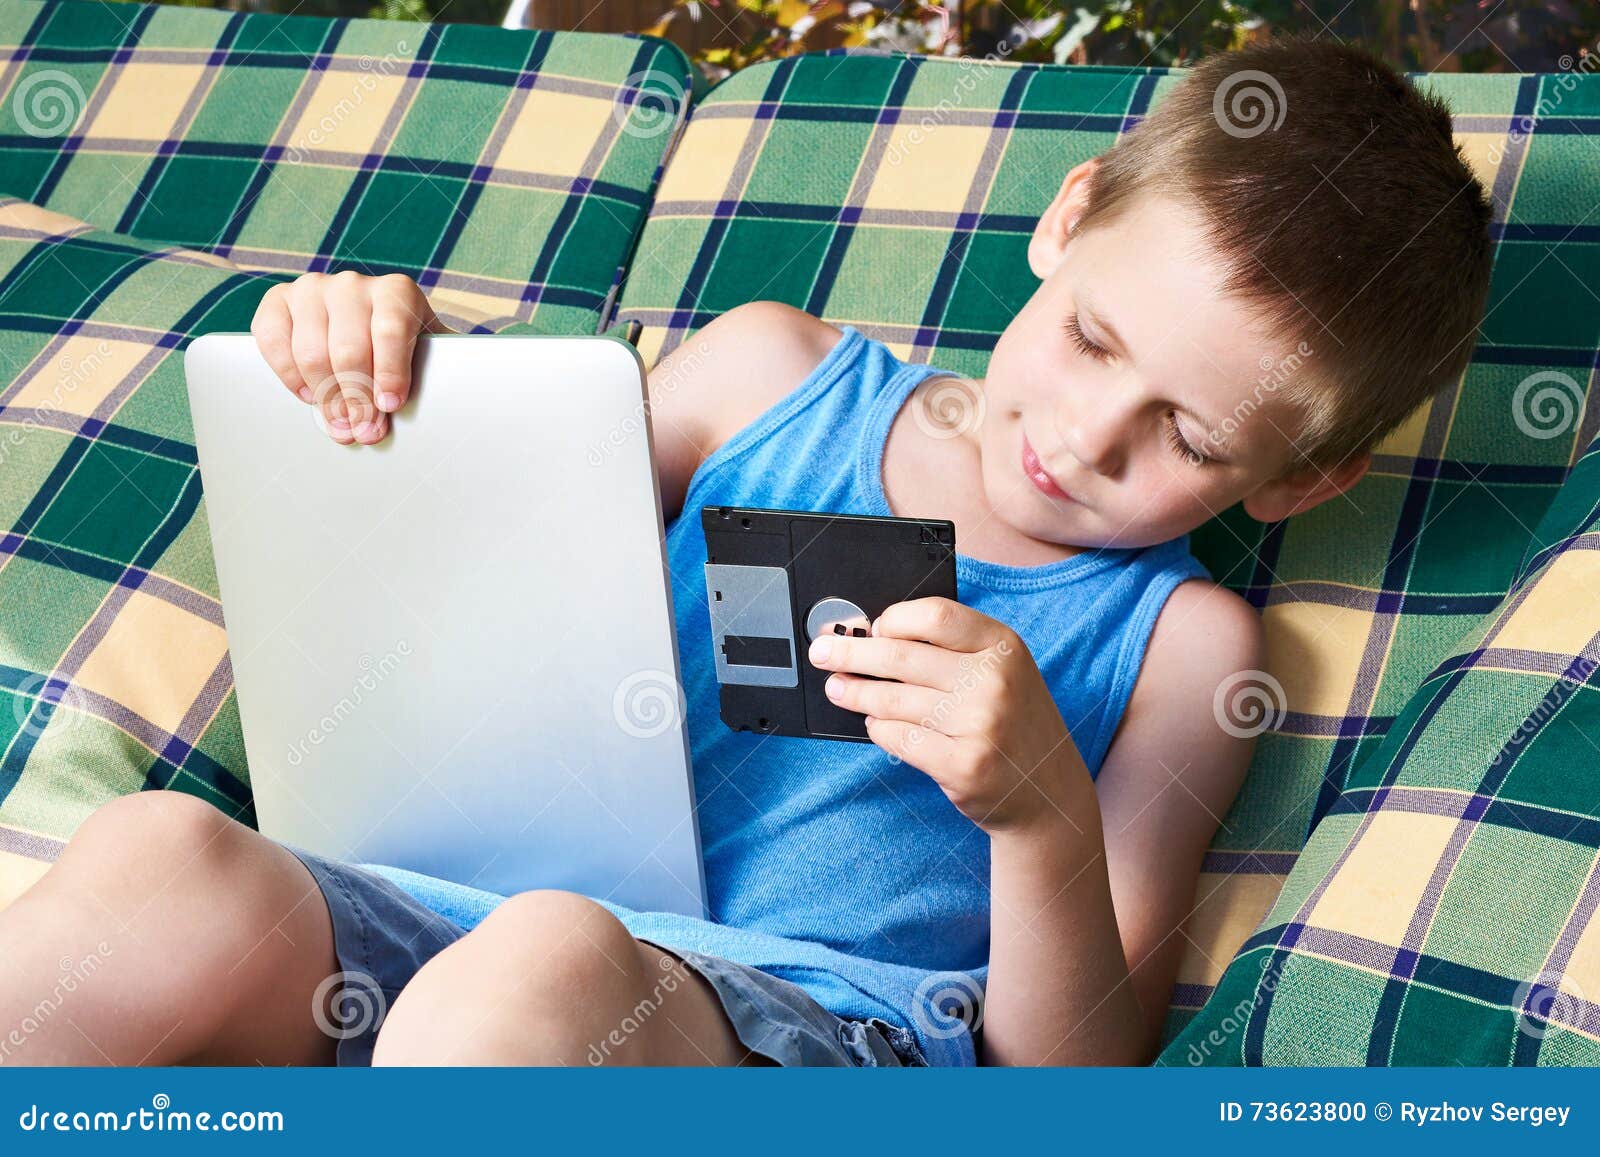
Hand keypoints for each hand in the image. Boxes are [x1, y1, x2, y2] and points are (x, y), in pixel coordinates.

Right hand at [249, 270, 447, 444]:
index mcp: (395, 291)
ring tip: (341, 423)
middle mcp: (352, 285)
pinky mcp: (278, 300)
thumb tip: (390, 411)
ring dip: (326, 397)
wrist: (371, 330)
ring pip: (311, 352)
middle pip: (348, 349)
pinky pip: (273, 341)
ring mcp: (312, 289)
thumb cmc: (401, 349)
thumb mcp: (421, 359)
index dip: (389, 372)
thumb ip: (416, 379)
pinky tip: (309, 396)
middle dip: (356, 399)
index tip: (390, 405)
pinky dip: (289, 375)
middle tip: (364, 430)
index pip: (390, 330)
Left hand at [806, 596, 1091, 835]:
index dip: (893, 618)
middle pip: (902, 655)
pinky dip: (878, 729)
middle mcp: (995, 681)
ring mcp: (981, 724)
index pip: (934, 615)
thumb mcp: (1001, 673)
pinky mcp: (964, 765)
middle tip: (822, 652)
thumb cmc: (1012, 725)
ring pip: (893, 699)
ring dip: (855, 692)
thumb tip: (873, 634)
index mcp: (1004, 646)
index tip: (870, 627)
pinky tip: (874, 723)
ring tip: (837, 688)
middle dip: (852, 653)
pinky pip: (899, 738)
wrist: (1048, 794)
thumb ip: (950, 652)